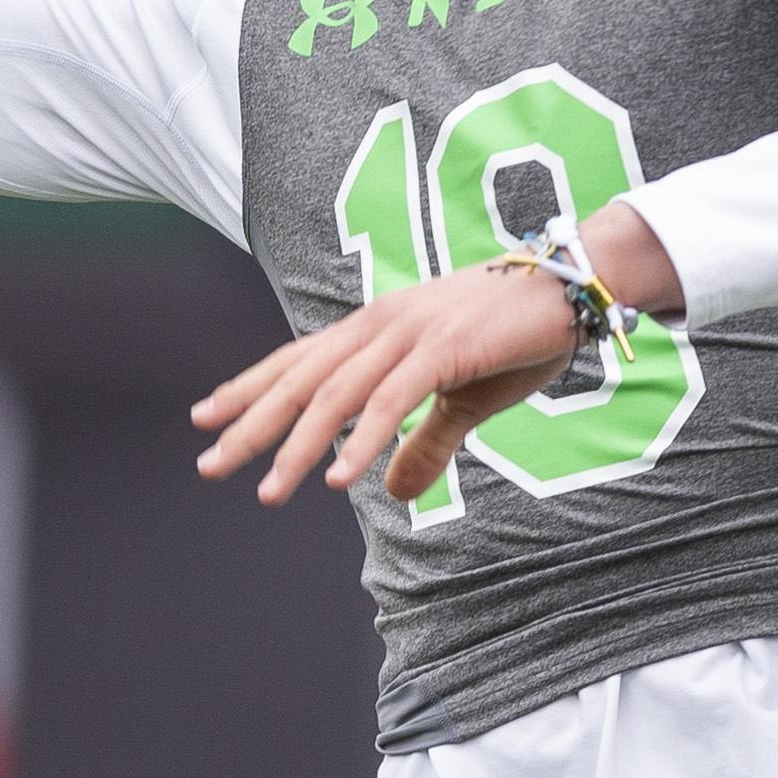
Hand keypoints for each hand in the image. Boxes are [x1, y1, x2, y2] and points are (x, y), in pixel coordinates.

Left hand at [191, 205, 684, 505]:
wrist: (573, 286)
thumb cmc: (520, 334)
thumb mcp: (464, 396)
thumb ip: (426, 441)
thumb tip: (396, 491)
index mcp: (380, 326)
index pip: (300, 359)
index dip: (250, 388)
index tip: (204, 417)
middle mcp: (382, 324)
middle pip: (303, 379)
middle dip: (251, 422)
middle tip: (209, 463)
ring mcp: (411, 333)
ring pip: (337, 396)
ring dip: (298, 446)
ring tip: (267, 491)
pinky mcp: (445, 349)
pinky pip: (392, 401)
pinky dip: (362, 441)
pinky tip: (338, 478)